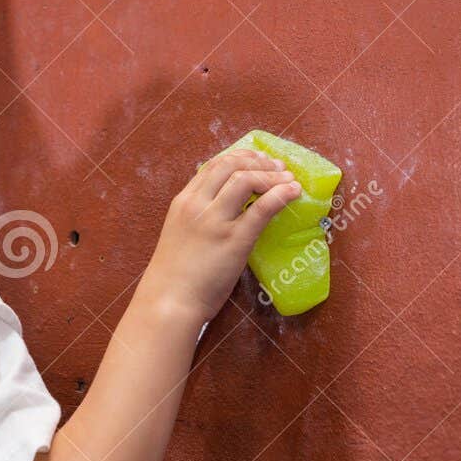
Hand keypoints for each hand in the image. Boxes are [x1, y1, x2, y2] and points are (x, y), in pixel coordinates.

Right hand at [137, 150, 300, 325]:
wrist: (168, 302)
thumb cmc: (174, 276)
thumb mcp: (180, 234)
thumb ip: (199, 217)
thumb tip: (227, 210)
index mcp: (184, 202)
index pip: (213, 165)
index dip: (240, 157)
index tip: (257, 160)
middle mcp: (198, 204)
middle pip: (231, 165)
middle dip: (258, 161)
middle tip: (278, 166)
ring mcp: (215, 221)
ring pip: (246, 179)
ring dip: (272, 175)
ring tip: (288, 179)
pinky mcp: (234, 240)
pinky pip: (261, 208)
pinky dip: (280, 194)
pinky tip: (292, 192)